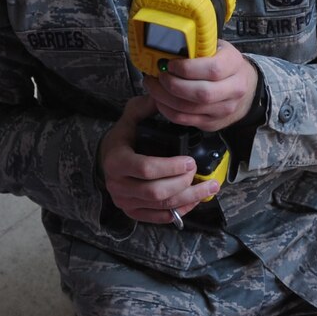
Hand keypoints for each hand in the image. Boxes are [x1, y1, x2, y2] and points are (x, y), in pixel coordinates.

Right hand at [100, 96, 221, 224]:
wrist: (107, 161)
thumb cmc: (123, 139)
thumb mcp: (129, 118)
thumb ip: (144, 107)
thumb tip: (164, 98)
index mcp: (117, 161)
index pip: (146, 169)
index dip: (171, 167)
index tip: (190, 161)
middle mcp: (118, 185)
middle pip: (156, 192)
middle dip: (183, 183)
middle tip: (198, 172)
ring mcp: (126, 202)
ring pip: (162, 206)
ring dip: (189, 198)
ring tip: (209, 187)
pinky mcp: (134, 212)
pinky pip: (160, 217)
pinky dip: (181, 210)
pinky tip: (195, 199)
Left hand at [146, 39, 257, 131]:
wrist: (246, 89)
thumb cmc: (225, 65)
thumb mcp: (218, 49)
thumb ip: (198, 48)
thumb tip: (166, 51)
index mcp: (234, 65)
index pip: (212, 69)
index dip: (187, 68)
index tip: (171, 64)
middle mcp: (234, 90)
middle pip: (201, 93)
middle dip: (173, 85)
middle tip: (158, 76)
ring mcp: (223, 110)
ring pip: (189, 109)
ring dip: (164, 98)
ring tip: (153, 86)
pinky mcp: (212, 123)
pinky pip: (184, 120)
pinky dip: (166, 110)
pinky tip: (160, 99)